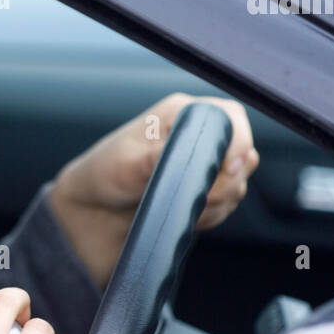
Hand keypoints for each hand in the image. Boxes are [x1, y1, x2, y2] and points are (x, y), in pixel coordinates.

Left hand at [48, 93, 259, 288]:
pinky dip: (211, 217)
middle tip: (195, 196)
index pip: (231, 117)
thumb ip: (158, 158)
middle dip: (226, 181)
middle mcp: (196, 137)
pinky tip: (184, 218)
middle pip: (243, 154)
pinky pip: (227, 207)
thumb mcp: (125, 165)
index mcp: (181, 115)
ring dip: (216, 203)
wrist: (90, 215)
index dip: (238, 142)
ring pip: (238, 185)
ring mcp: (202, 168)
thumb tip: (188, 154)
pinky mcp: (202, 195)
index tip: (227, 168)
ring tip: (179, 208)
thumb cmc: (102, 177)